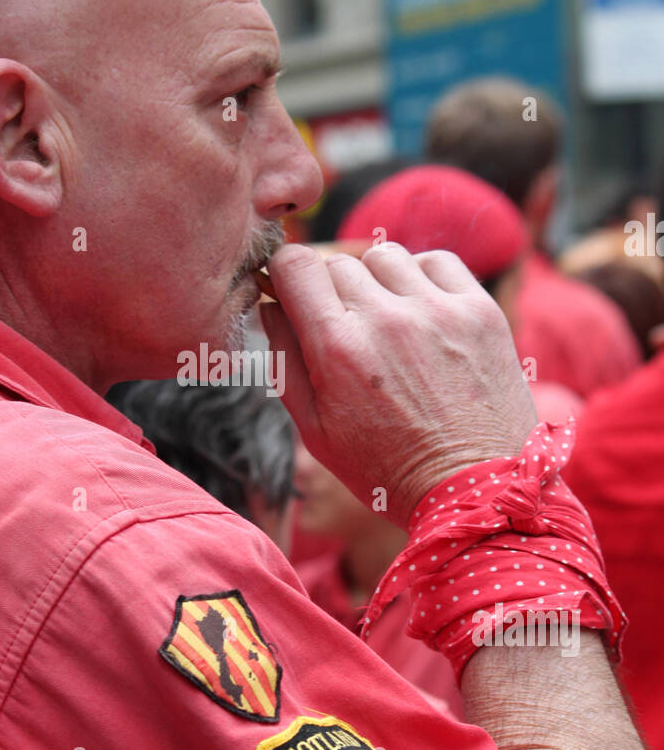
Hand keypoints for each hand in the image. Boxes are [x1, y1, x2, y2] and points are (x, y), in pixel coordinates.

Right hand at [260, 242, 536, 527]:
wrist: (475, 492)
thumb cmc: (387, 470)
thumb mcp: (315, 431)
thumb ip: (284, 360)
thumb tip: (270, 305)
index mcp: (338, 348)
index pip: (295, 262)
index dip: (286, 274)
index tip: (293, 294)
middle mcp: (387, 318)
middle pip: (338, 262)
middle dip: (330, 291)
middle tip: (345, 332)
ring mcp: (438, 310)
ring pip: (385, 257)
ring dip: (377, 282)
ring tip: (387, 326)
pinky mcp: (479, 311)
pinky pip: (438, 261)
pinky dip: (423, 278)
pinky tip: (422, 313)